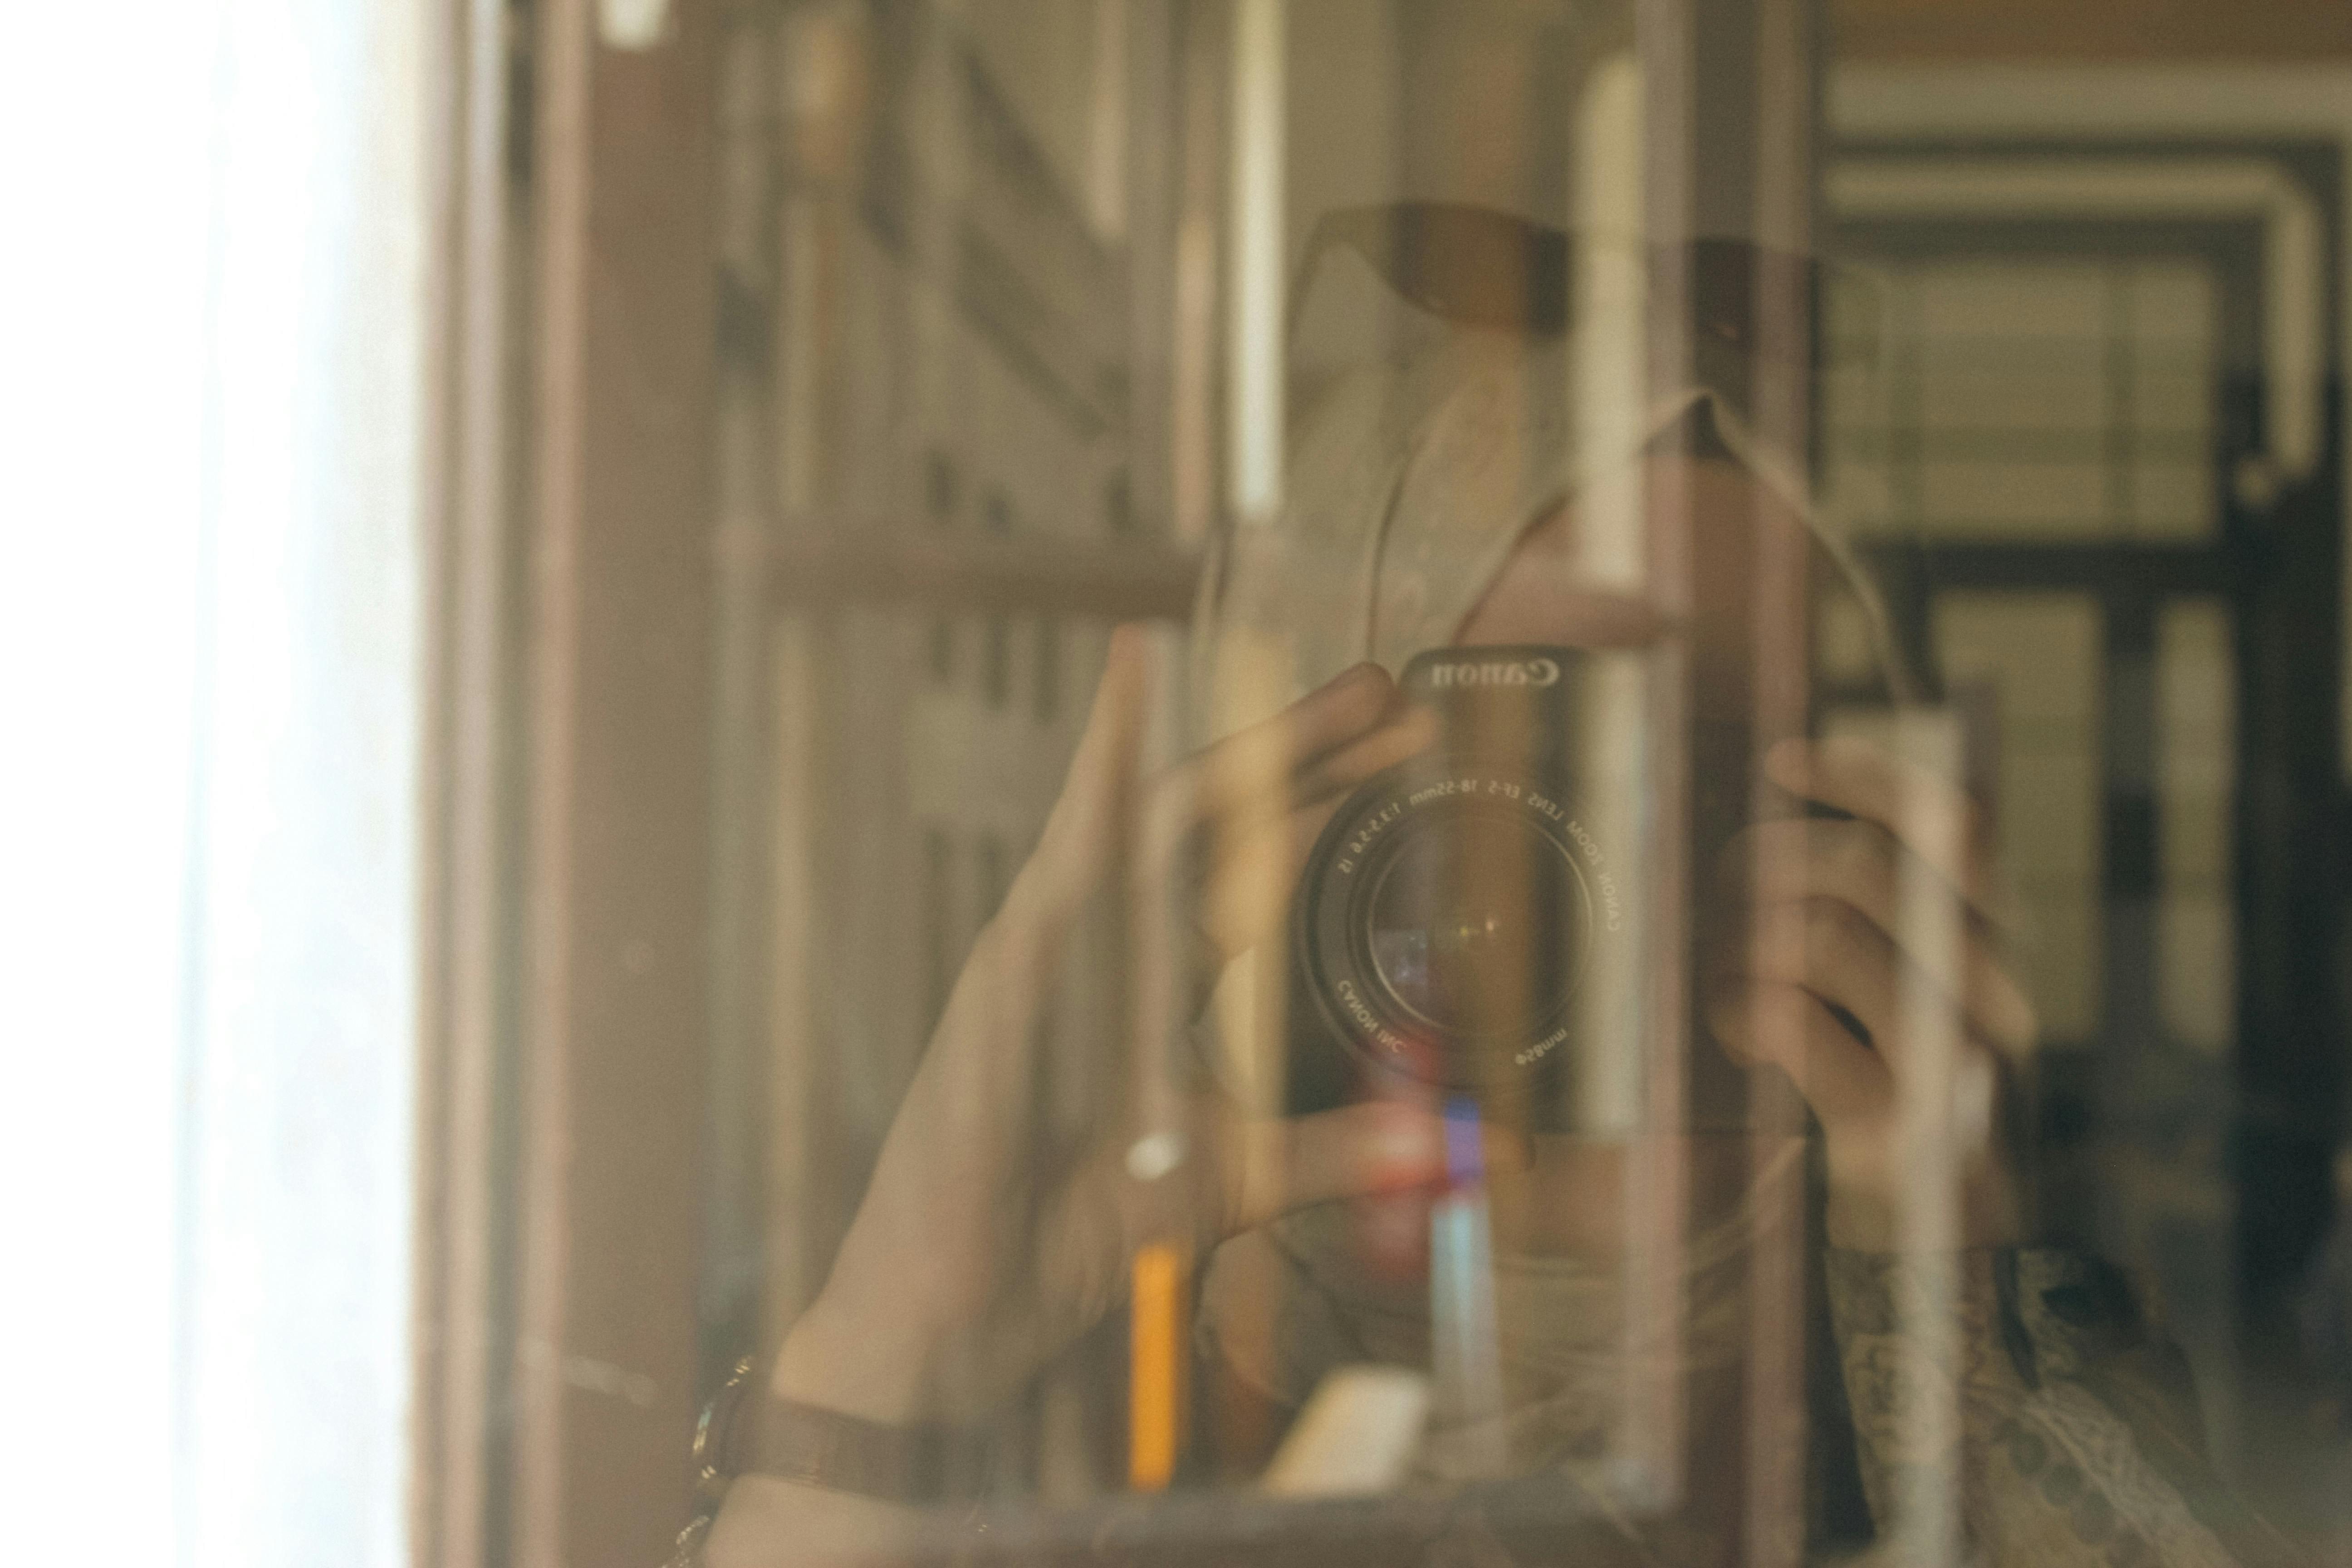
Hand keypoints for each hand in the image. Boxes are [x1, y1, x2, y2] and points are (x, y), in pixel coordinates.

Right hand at [772, 629, 1445, 1422]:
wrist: (972, 1308)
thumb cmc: (1078, 1234)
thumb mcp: (1241, 1178)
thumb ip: (1338, 1150)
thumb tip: (1451, 1145)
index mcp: (1156, 976)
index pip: (1255, 865)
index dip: (1328, 800)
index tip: (1412, 742)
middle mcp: (1110, 940)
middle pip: (1218, 819)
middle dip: (1303, 748)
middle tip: (1395, 685)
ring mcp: (1057, 940)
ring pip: (1159, 809)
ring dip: (1245, 740)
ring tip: (1320, 682)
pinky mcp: (1016, 958)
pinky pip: (1072, 840)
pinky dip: (1106, 758)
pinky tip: (1137, 678)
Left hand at [1704, 738, 2034, 1247]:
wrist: (1947, 1262)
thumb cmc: (1900, 1108)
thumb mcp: (1907, 1004)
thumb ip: (1877, 924)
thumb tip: (1779, 823)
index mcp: (1995, 952)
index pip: (1951, 824)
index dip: (1867, 774)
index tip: (1783, 760)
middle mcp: (1992, 996)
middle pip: (1866, 867)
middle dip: (1769, 865)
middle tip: (1721, 904)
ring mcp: (1947, 1064)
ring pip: (1822, 937)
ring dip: (1741, 947)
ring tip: (1724, 983)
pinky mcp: (1893, 1131)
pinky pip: (1791, 1023)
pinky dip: (1740, 1015)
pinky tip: (1736, 1038)